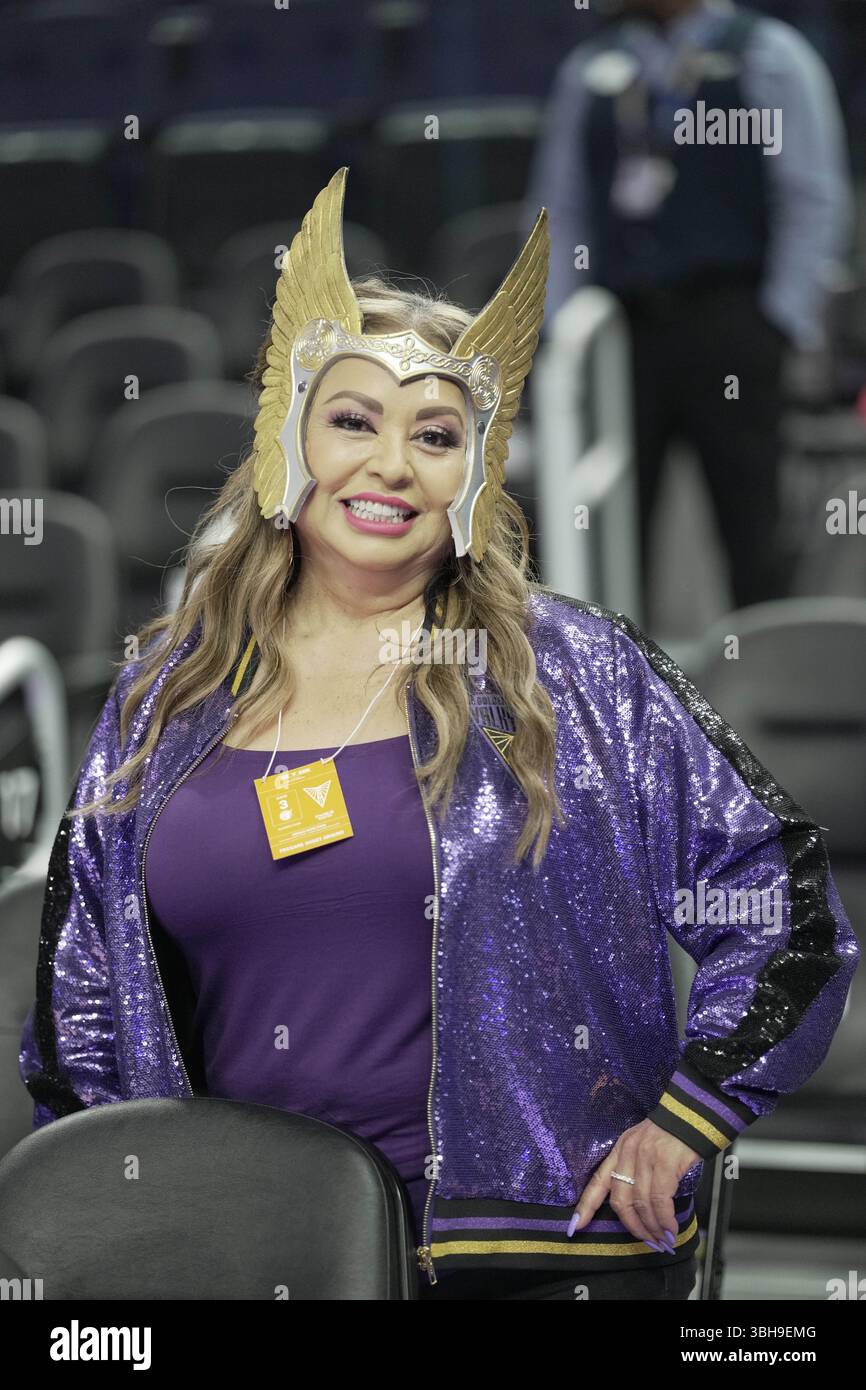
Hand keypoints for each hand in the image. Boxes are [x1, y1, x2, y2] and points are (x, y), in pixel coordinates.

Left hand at [568, 1119, 701, 1251]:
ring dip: (652, 1227)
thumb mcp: (645, 1145)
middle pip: (620, 1200)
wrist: (694, 1111)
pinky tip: (671, 1228)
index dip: (586, 1206)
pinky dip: (665, 1219)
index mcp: (620, 1149)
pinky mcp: (665, 1162)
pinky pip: (660, 1200)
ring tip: (663, 1240)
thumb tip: (640, 1206)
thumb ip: (637, 1169)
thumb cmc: (673, 1132)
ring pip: (641, 1204)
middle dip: (633, 1226)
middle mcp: (628, 1152)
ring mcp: (645, 1157)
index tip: (575, 1226)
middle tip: (647, 1241)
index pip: (598, 1181)